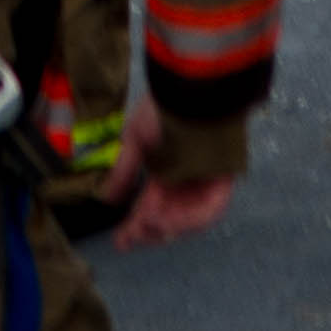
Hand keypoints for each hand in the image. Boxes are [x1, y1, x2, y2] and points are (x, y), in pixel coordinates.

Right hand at [107, 93, 235, 250]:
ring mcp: (206, 182)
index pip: (152, 207)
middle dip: (150, 231)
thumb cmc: (161, 109)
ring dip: (168, 227)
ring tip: (149, 225)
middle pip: (171, 218)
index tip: (120, 241)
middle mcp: (187, 182)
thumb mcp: (135, 141)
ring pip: (190, 219)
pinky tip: (170, 221)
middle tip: (132, 237)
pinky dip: (190, 219)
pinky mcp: (224, 180)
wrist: (190, 89)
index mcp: (166, 172)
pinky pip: (210, 209)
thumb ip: (124, 172)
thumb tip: (107, 199)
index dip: (137, 226)